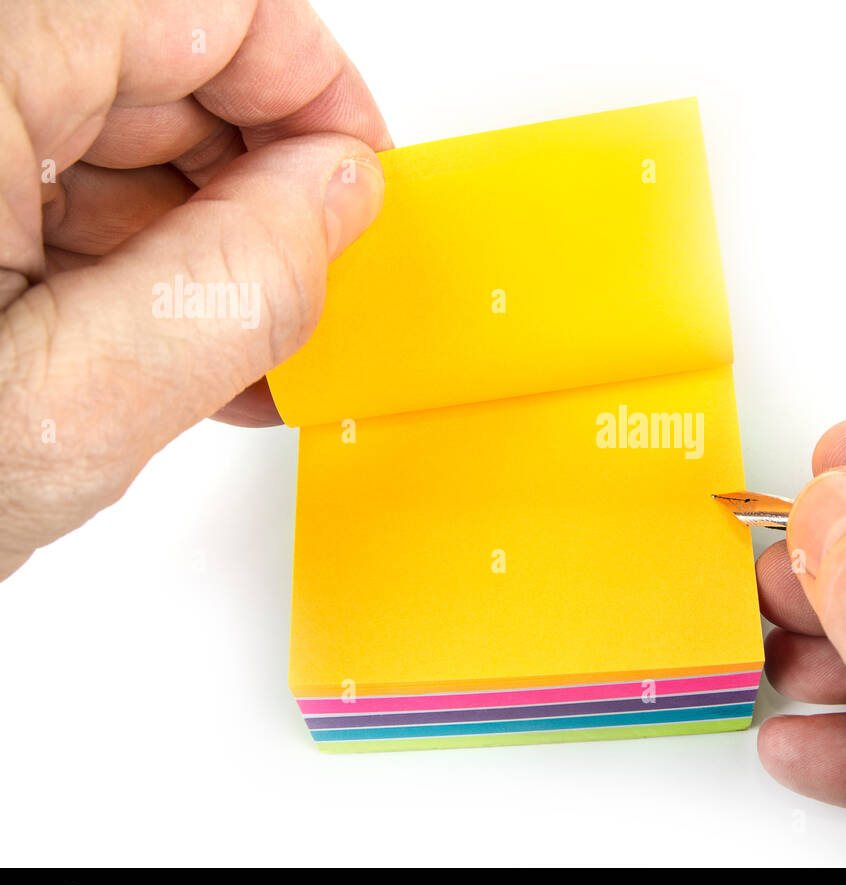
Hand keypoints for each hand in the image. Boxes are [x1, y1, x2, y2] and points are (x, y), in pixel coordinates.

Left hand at [0, 0, 388, 578]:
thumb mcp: (56, 416)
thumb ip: (236, 290)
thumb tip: (333, 200)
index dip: (315, 87)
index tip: (352, 182)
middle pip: (153, 47)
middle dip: (248, 176)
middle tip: (288, 296)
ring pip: (91, 107)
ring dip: (175, 222)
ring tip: (209, 350)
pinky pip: (24, 156)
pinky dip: (94, 239)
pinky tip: (125, 331)